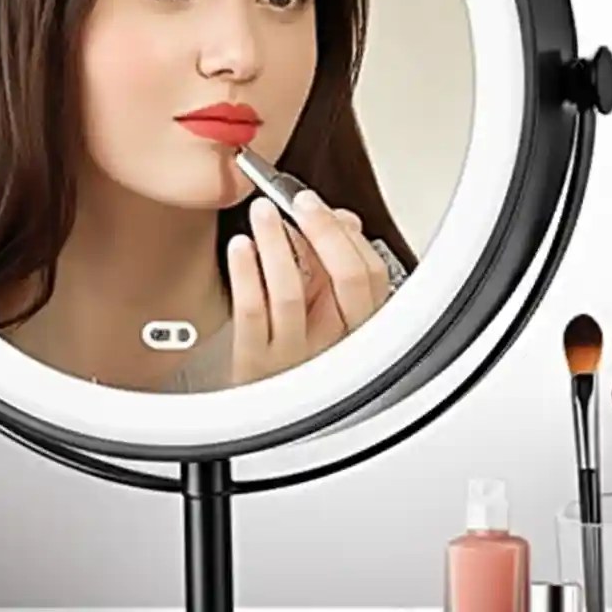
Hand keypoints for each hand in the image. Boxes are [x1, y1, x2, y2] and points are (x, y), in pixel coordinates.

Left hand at [227, 191, 392, 384]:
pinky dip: (246, 272)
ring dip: (277, 242)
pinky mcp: (256, 365)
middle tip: (296, 202)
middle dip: (322, 230)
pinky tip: (241, 247)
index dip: (345, 234)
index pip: (370, 276)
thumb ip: (332, 269)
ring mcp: (295, 358)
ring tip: (261, 213)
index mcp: (357, 331)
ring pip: (292, 291)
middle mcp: (335, 346)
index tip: (315, 204)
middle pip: (346, 281)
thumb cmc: (287, 356)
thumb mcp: (320, 311)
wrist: (249, 409)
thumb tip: (342, 221)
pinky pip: (252, 312)